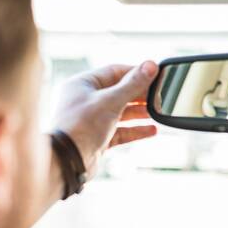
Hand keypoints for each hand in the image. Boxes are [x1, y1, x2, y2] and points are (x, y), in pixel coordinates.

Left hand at [51, 60, 158, 180]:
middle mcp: (85, 101)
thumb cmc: (80, 126)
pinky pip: (120, 131)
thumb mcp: (110, 101)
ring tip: (159, 112)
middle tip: (160, 96)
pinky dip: (135, 130)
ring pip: (120, 113)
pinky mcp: (97, 139)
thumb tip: (151, 66)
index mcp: (82, 84)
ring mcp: (91, 121)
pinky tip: (151, 130)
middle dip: (140, 95)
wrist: (67, 162)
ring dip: (139, 113)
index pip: (114, 72)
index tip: (155, 74)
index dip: (136, 73)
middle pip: (119, 92)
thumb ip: (133, 84)